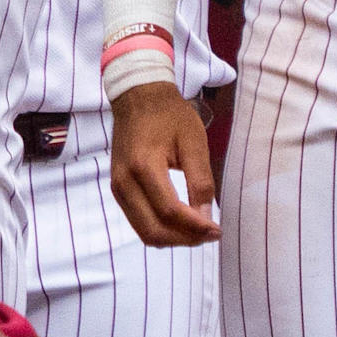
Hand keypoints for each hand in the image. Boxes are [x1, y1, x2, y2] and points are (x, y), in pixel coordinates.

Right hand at [107, 84, 219, 246]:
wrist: (137, 97)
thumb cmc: (169, 115)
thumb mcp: (194, 142)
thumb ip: (200, 181)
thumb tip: (206, 217)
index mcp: (144, 166)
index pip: (169, 211)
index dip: (196, 227)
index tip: (218, 230)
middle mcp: (125, 181)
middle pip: (153, 230)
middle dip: (185, 239)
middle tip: (210, 234)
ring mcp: (118, 187)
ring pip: (144, 232)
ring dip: (173, 239)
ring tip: (199, 231)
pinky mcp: (119, 189)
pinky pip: (138, 221)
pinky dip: (161, 229)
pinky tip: (181, 223)